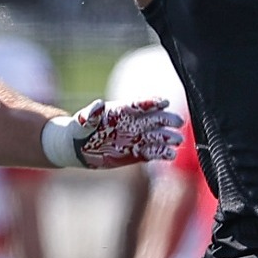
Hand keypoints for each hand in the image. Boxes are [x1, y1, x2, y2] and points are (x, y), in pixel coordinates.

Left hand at [55, 98, 182, 167]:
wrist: (79, 148)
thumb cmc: (79, 129)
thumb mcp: (81, 121)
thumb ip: (90, 114)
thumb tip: (98, 105)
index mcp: (122, 111)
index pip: (139, 105)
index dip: (152, 103)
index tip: (164, 102)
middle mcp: (133, 123)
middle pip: (154, 119)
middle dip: (166, 120)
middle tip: (178, 122)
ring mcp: (136, 138)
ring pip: (156, 136)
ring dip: (167, 138)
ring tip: (177, 141)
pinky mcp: (136, 153)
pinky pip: (152, 152)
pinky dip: (161, 153)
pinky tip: (170, 154)